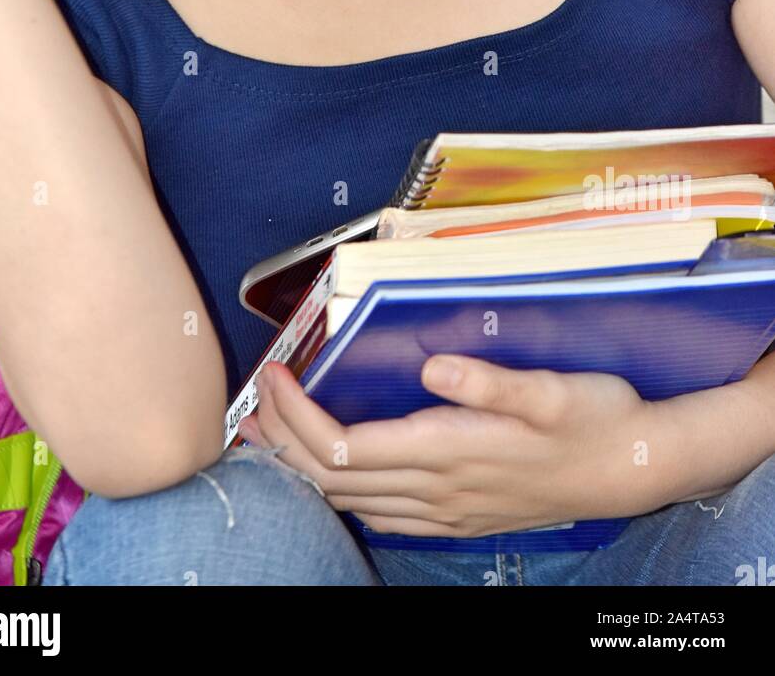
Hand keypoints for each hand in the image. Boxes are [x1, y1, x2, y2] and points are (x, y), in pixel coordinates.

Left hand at [238, 355, 661, 537]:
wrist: (632, 469)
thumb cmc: (593, 418)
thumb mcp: (550, 389)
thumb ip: (490, 381)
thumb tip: (435, 367)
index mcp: (449, 450)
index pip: (345, 447)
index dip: (298, 417)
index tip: (274, 377)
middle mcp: (439, 489)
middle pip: (334, 478)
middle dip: (283, 439)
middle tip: (253, 401)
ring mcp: (447, 510)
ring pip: (352, 501)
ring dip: (303, 466)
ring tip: (273, 431)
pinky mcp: (458, 518)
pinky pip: (383, 516)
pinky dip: (342, 492)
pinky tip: (334, 473)